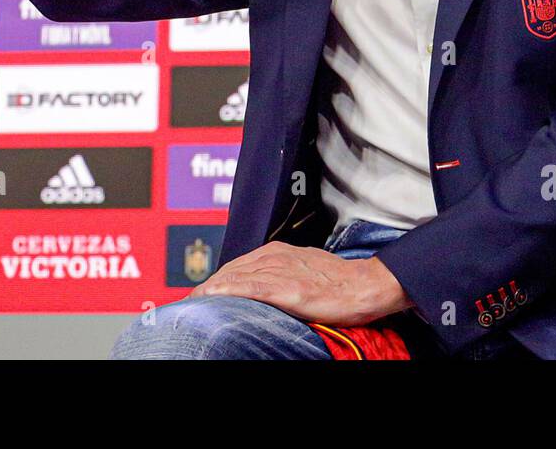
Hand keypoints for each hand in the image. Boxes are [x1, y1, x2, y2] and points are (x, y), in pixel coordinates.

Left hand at [189, 241, 409, 325]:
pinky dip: (227, 291)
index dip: (216, 280)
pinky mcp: (288, 289)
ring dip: (210, 289)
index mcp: (278, 252)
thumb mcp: (305, 270)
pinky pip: (250, 288)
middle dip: (208, 285)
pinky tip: (211, 296)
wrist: (367, 285)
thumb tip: (261, 289)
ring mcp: (281, 272)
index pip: (236, 266)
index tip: (200, 292)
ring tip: (192, 302)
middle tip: (188, 300)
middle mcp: (275, 257)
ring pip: (234, 277)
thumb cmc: (340, 282)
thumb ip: (280, 274)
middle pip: (230, 271)